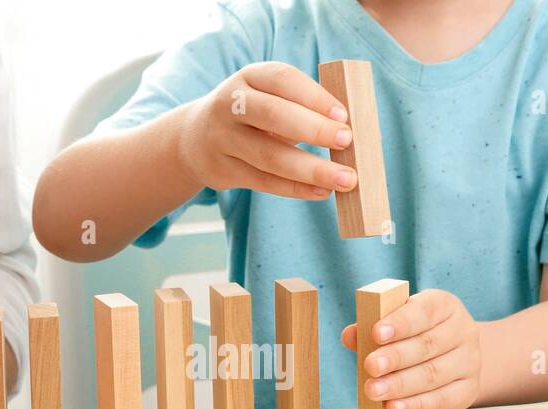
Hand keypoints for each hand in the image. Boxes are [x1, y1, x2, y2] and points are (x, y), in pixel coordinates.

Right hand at [179, 61, 358, 199]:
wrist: (195, 138)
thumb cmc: (252, 115)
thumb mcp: (267, 97)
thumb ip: (301, 107)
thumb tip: (351, 130)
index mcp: (249, 77)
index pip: (282, 79)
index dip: (314, 96)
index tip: (344, 115)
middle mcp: (230, 104)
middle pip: (273, 115)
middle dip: (314, 129)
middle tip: (347, 142)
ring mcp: (223, 138)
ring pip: (269, 156)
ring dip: (311, 169)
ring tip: (345, 179)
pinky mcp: (223, 169)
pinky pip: (264, 181)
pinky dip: (296, 189)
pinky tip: (322, 192)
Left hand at [341, 289, 481, 408]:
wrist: (454, 356)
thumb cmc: (417, 336)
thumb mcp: (397, 324)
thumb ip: (371, 328)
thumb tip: (350, 336)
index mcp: (445, 306)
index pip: (424, 311)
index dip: (400, 323)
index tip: (376, 333)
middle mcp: (463, 331)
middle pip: (428, 345)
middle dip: (396, 357)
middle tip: (370, 366)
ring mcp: (470, 361)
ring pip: (433, 374)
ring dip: (400, 385)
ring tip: (374, 391)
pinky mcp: (469, 390)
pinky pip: (442, 400)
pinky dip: (416, 406)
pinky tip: (393, 408)